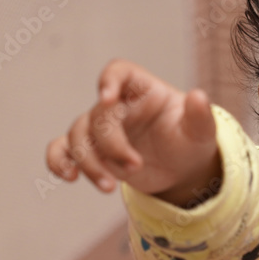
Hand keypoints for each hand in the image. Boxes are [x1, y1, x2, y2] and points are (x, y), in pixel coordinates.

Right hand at [45, 59, 219, 205]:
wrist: (181, 168)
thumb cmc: (190, 141)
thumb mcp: (200, 131)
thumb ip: (200, 116)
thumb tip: (198, 97)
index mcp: (142, 90)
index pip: (119, 72)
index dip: (108, 81)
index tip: (106, 99)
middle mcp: (116, 105)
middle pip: (98, 115)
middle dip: (112, 145)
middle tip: (135, 166)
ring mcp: (100, 128)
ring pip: (78, 135)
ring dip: (89, 162)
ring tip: (110, 187)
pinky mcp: (92, 152)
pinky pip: (61, 150)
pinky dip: (58, 161)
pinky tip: (69, 177)